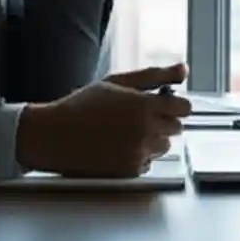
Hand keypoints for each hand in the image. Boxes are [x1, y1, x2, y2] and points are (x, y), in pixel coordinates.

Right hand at [16, 63, 191, 176]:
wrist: (55, 135)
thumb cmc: (83, 105)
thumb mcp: (118, 82)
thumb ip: (154, 75)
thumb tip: (183, 70)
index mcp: (144, 105)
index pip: (184, 107)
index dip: (176, 104)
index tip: (165, 103)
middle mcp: (146, 130)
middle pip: (177, 128)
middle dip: (164, 121)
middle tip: (140, 116)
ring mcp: (139, 152)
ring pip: (164, 146)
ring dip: (153, 139)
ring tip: (126, 131)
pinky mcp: (130, 170)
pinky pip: (149, 162)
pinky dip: (139, 155)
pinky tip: (118, 146)